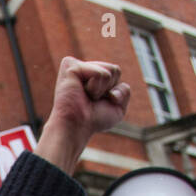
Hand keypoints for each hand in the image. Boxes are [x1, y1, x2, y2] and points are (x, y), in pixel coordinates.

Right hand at [34, 58, 130, 175]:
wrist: (75, 128)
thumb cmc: (93, 123)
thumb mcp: (117, 108)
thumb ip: (124, 91)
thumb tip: (111, 79)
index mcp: (92, 81)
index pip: (118, 77)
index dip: (115, 94)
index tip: (96, 108)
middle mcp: (84, 72)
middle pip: (117, 70)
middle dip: (112, 90)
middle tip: (92, 103)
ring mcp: (76, 68)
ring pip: (112, 70)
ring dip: (104, 90)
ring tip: (87, 98)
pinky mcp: (71, 67)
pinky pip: (101, 72)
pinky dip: (98, 86)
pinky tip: (83, 94)